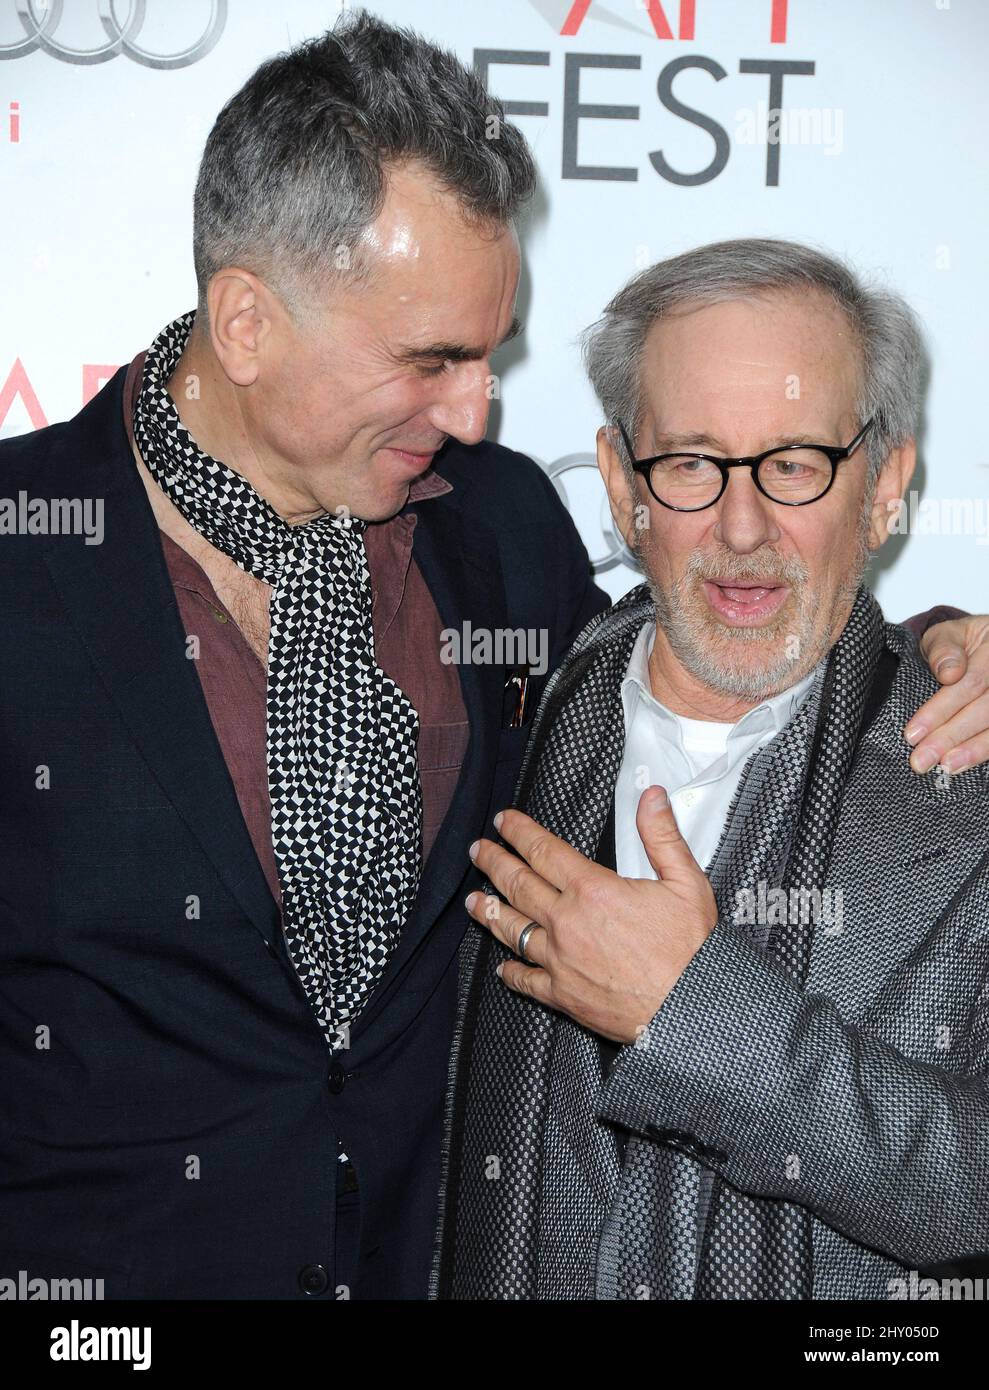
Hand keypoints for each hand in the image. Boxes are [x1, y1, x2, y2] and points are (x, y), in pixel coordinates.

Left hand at [465, 786, 717, 1043]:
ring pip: (512, 929)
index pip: (543, 850)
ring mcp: (560, 960)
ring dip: (489, 912)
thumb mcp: (686, 882)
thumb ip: (662, 835)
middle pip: (518, 885)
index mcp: (592, 890)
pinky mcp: (562, 995)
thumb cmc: (691, 949)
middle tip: (477, 851)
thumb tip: (650, 796)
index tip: (502, 821)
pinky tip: (502, 966)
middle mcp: (566, 922)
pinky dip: (511, 971)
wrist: (692, 1008)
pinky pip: (526, 980)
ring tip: (473, 902)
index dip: (518, 832)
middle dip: (494, 863)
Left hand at [909, 616, 988, 773]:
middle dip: (951, 737)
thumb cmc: (961, 644)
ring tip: (946, 766)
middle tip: (921, 760)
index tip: (913, 733)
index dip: (940, 710)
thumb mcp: (946, 634)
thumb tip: (948, 672)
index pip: (970, 683)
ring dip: (972, 750)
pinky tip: (965, 764)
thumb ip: (944, 648)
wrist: (983, 645)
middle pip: (985, 709)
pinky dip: (983, 751)